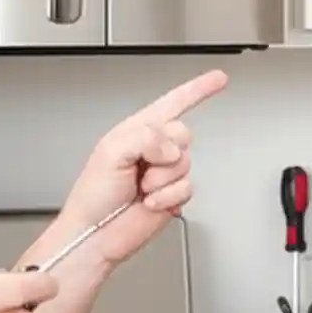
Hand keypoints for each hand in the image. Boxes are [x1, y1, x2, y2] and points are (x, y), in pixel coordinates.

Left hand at [56, 69, 227, 266]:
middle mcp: (152, 149)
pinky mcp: (174, 195)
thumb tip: (170, 146)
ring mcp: (164, 172)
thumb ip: (144, 137)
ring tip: (140, 187)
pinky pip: (188, 188)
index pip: (171, 103)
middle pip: (183, 134)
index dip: (197, 89)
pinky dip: (168, 196)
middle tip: (141, 167)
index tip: (218, 79)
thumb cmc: (93, 194)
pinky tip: (149, 202)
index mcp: (135, 131)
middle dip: (163, 152)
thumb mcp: (111, 152)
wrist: (96, 233)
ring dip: (162, 178)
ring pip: (186, 162)